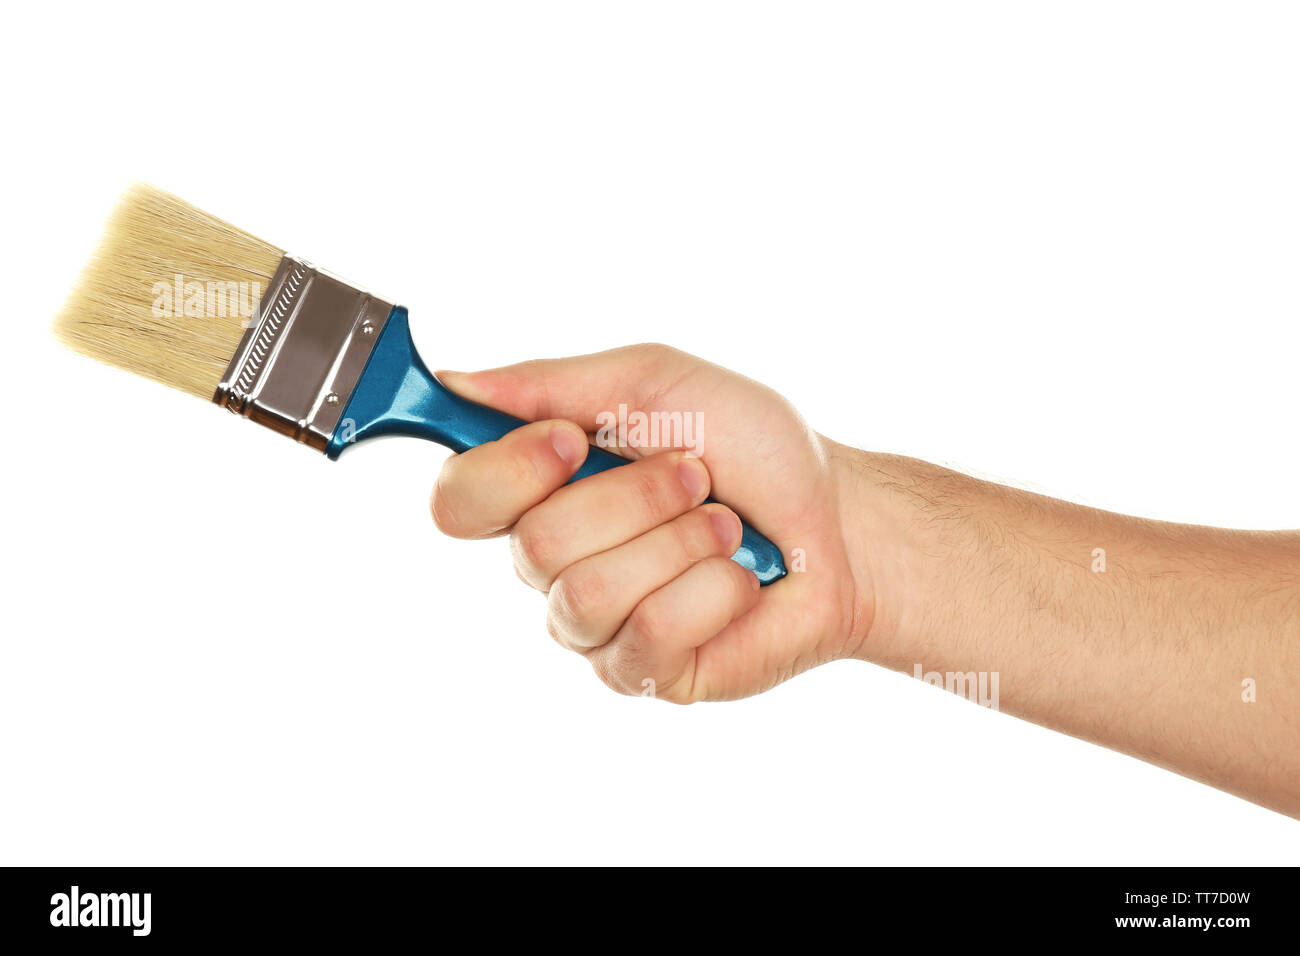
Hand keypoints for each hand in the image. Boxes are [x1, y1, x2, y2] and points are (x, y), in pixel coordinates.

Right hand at [432, 344, 872, 701]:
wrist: (839, 522)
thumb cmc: (755, 450)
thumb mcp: (657, 383)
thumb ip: (554, 383)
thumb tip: (456, 382)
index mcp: (545, 489)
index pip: (460, 499)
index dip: (504, 471)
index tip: (569, 440)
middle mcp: (556, 563)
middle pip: (532, 545)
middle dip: (635, 498)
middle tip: (695, 477)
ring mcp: (595, 626)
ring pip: (587, 593)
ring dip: (678, 542)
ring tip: (725, 529)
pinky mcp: (643, 671)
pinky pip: (650, 632)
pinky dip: (712, 589)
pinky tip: (738, 581)